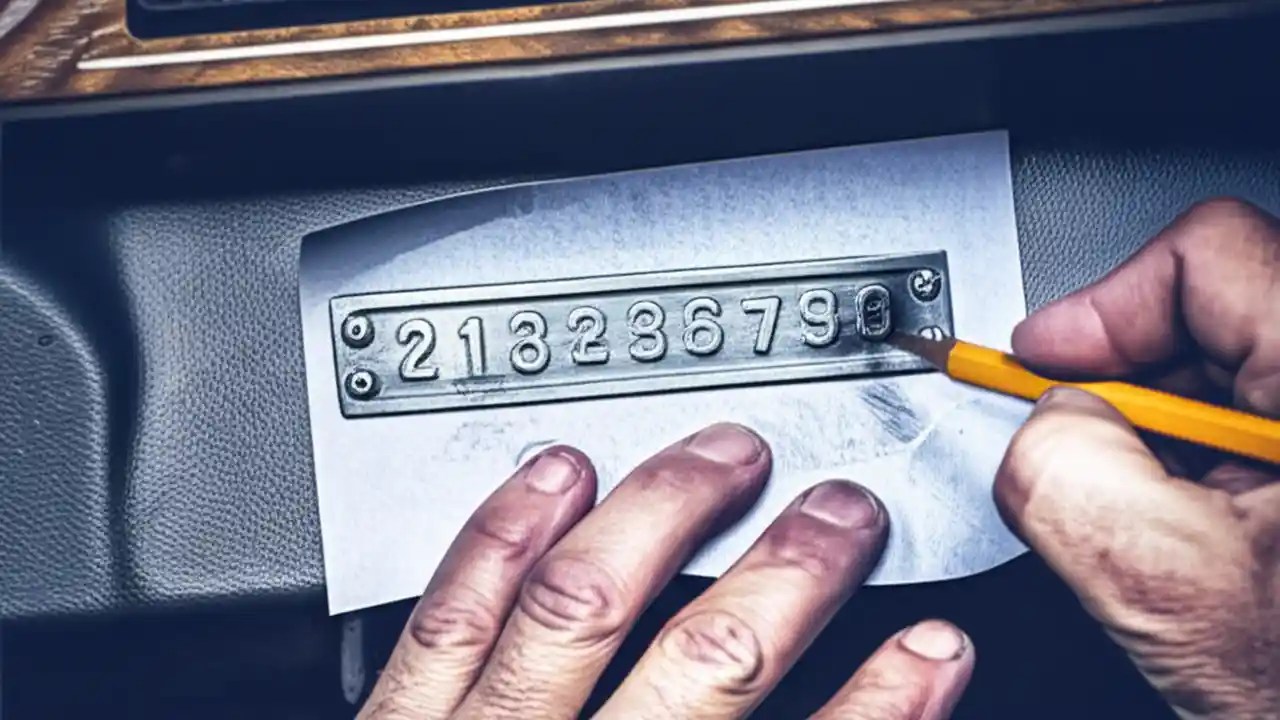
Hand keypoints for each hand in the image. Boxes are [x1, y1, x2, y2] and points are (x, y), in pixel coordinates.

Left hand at [358, 424, 972, 718]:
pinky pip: (449, 616)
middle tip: (842, 516)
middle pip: (702, 668)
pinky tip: (553, 474)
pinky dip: (505, 534)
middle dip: (787, 578)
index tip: (933, 651)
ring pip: (577, 608)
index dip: (882, 707)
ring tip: (725, 459)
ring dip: (661, 521)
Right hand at [999, 198, 1279, 717]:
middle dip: (1127, 376)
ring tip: (1161, 504)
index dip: (1105, 304)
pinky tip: (1199, 517)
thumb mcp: (1156, 581)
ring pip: (1229, 363)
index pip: (1209, 254)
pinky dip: (1197, 453)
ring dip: (1162, 425)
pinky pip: (1251, 411)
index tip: (1048, 354)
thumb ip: (1064, 471)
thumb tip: (1048, 421)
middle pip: (1212, 304)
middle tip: (1088, 437)